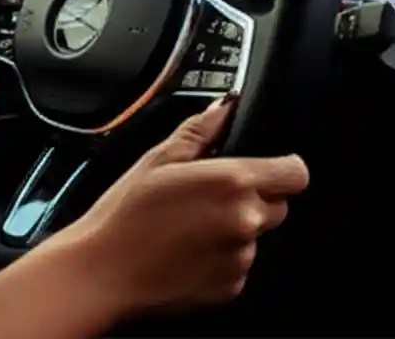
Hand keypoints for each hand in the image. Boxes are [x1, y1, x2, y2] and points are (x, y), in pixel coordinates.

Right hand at [40, 96, 308, 318]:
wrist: (100, 274)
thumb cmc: (123, 218)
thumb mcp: (159, 160)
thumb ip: (201, 130)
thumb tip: (225, 108)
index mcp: (234, 182)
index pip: (295, 172)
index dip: (283, 168)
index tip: (267, 168)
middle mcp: (245, 220)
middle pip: (279, 204)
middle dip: (256, 198)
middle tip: (213, 199)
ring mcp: (240, 257)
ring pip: (257, 235)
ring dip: (237, 229)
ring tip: (192, 227)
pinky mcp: (230, 286)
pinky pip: (240, 264)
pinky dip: (223, 258)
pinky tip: (189, 251)